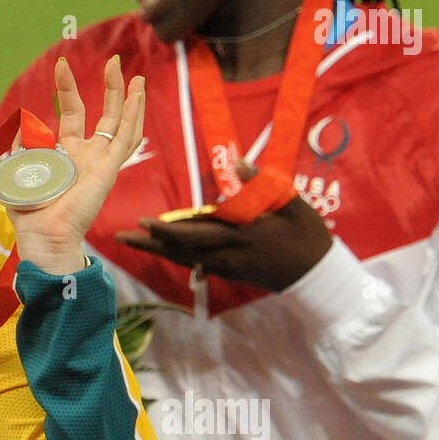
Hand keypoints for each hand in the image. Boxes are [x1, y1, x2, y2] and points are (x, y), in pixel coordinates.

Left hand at [7, 56, 144, 274]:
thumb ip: (19, 149)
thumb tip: (17, 127)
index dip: (68, 89)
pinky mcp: (109, 169)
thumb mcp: (18, 172)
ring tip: (133, 73)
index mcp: (68, 155)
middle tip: (114, 61)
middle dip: (109, 88)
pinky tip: (137, 94)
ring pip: (122, 125)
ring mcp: (102, 162)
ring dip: (127, 99)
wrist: (45, 235)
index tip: (61, 64)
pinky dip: (133, 115)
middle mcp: (88, 156)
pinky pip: (126, 139)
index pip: (73, 114)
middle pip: (104, 115)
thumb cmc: (31, 213)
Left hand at [116, 159, 332, 292]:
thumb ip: (263, 184)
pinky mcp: (230, 272)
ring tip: (130, 242)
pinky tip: (159, 250)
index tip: (144, 222)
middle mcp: (228, 255)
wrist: (318, 277)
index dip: (168, 230)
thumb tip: (238, 162)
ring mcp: (228, 267)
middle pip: (181, 250)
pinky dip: (176, 255)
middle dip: (149, 244)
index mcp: (242, 236)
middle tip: (119, 237)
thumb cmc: (308, 236)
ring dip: (156, 250)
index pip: (197, 234)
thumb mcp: (292, 205)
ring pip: (184, 258)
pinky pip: (196, 263)